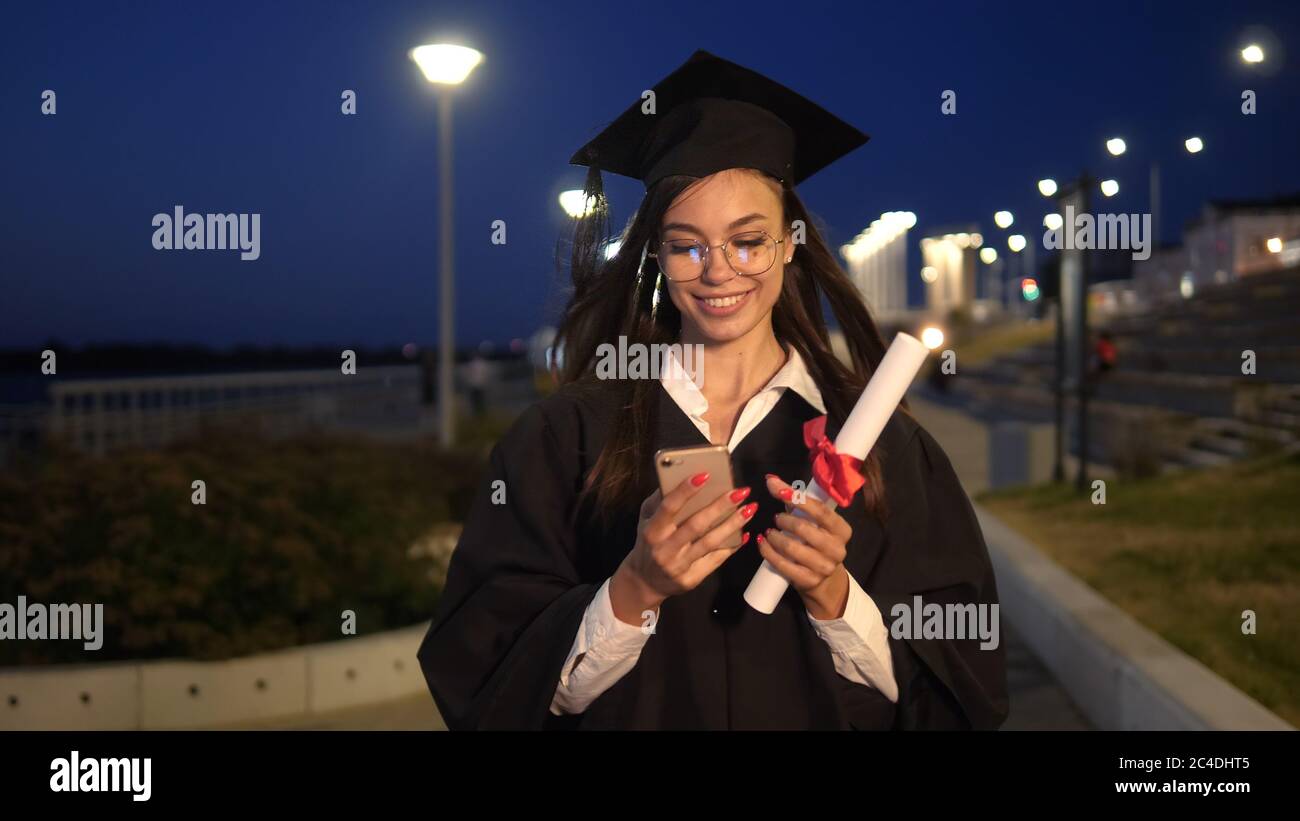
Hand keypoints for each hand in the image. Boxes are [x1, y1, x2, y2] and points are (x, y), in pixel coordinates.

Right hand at [610, 473, 756, 624]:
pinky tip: (744, 533)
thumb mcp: (645, 520)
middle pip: (696, 525)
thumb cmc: (649, 543)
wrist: (645, 582)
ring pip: (710, 543)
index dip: (686, 491)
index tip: (705, 475)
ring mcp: (679, 566)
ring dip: (732, 524)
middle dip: (720, 506)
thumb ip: (659, 501)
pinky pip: (716, 560)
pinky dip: (732, 546)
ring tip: (750, 509)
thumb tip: (676, 475)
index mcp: (652, 530)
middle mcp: (665, 549)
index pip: (669, 507)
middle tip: (741, 491)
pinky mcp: (691, 579)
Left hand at [758, 474, 851, 619]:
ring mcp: (824, 567)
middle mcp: (837, 549)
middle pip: (804, 528)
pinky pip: (783, 565)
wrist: (823, 580)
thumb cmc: (815, 542)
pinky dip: (769, 552)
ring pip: (792, 548)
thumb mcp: (812, 521)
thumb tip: (770, 480)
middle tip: (776, 519)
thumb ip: (795, 499)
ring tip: (769, 533)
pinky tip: (763, 544)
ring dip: (775, 537)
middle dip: (784, 521)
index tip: (779, 490)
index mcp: (841, 529)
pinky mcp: (809, 581)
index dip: (799, 499)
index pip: (820, 511)